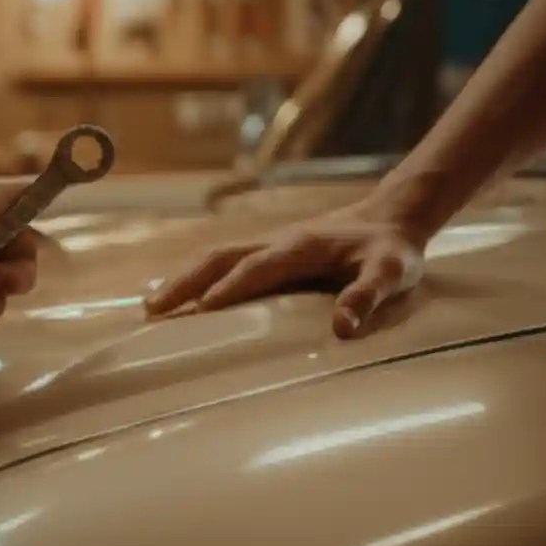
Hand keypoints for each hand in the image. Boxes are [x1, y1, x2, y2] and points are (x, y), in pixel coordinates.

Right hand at [145, 202, 425, 338]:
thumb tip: (342, 329)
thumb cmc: (391, 249)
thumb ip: (367, 296)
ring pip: (217, 257)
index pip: (257, 266)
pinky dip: (200, 277)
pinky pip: (227, 263)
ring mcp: (271, 244)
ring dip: (185, 279)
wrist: (392, 217)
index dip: (230, 287)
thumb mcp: (391, 273)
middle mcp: (278, 241)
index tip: (201, 309)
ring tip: (153, 306)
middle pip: (221, 257)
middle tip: (153, 309)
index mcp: (301, 246)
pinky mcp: (271, 253)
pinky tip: (184, 298)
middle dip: (187, 282)